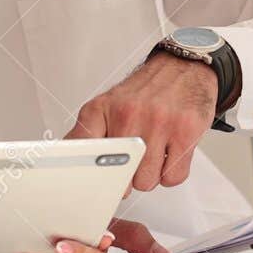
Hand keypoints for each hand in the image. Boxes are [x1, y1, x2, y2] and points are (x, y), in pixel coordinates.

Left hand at [70, 50, 215, 192]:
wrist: (183, 67)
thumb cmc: (146, 91)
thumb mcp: (106, 104)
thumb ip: (86, 132)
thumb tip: (67, 155)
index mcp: (103, 109)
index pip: (83, 149)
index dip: (87, 173)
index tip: (90, 185)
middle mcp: (129, 114)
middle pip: (119, 177)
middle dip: (127, 176)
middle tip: (134, 158)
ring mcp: (158, 123)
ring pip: (146, 181)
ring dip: (150, 175)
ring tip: (154, 152)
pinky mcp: (185, 133)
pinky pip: (172, 178)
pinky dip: (171, 173)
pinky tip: (170, 153)